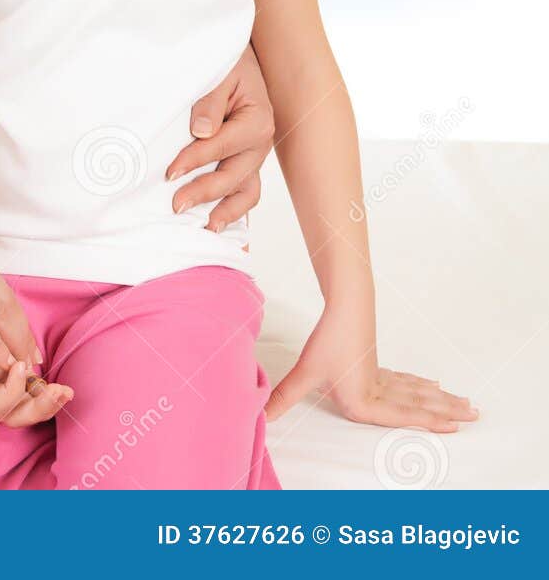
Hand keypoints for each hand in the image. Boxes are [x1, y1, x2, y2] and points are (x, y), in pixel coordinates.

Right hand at [0, 323, 72, 425]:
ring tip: (66, 392)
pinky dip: (47, 392)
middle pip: (14, 415)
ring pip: (25, 408)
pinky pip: (31, 392)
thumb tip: (26, 366)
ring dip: (48, 403)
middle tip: (59, 392)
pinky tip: (61, 388)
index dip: (12, 392)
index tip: (20, 366)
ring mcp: (2, 384)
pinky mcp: (15, 375)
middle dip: (39, 408)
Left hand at [165, 44, 273, 230]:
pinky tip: (218, 225)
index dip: (194, 160)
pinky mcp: (246, 161)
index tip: (169, 172)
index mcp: (257, 120)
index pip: (222, 146)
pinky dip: (233, 210)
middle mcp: (260, 143)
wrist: (238, 57)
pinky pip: (244, 190)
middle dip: (204, 193)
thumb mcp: (219, 73)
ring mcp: (254, 155)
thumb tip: (202, 131)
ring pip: (245, 191)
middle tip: (176, 205)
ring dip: (225, 211)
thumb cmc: (228, 62)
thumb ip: (210, 102)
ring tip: (206, 229)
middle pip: (234, 176)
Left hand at [266, 306, 479, 431]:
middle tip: (476, 415)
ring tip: (466, 404)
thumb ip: (284, 399)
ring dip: (441, 400)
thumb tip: (259, 417)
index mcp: (365, 402)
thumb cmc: (327, 342)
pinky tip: (434, 387)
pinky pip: (406, 381)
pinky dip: (422, 387)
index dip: (427, 425)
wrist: (344, 306)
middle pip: (418, 405)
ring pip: (417, 392)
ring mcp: (381, 377)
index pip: (399, 419)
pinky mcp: (377, 364)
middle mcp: (378, 392)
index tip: (455, 429)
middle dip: (446, 413)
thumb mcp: (305, 374)